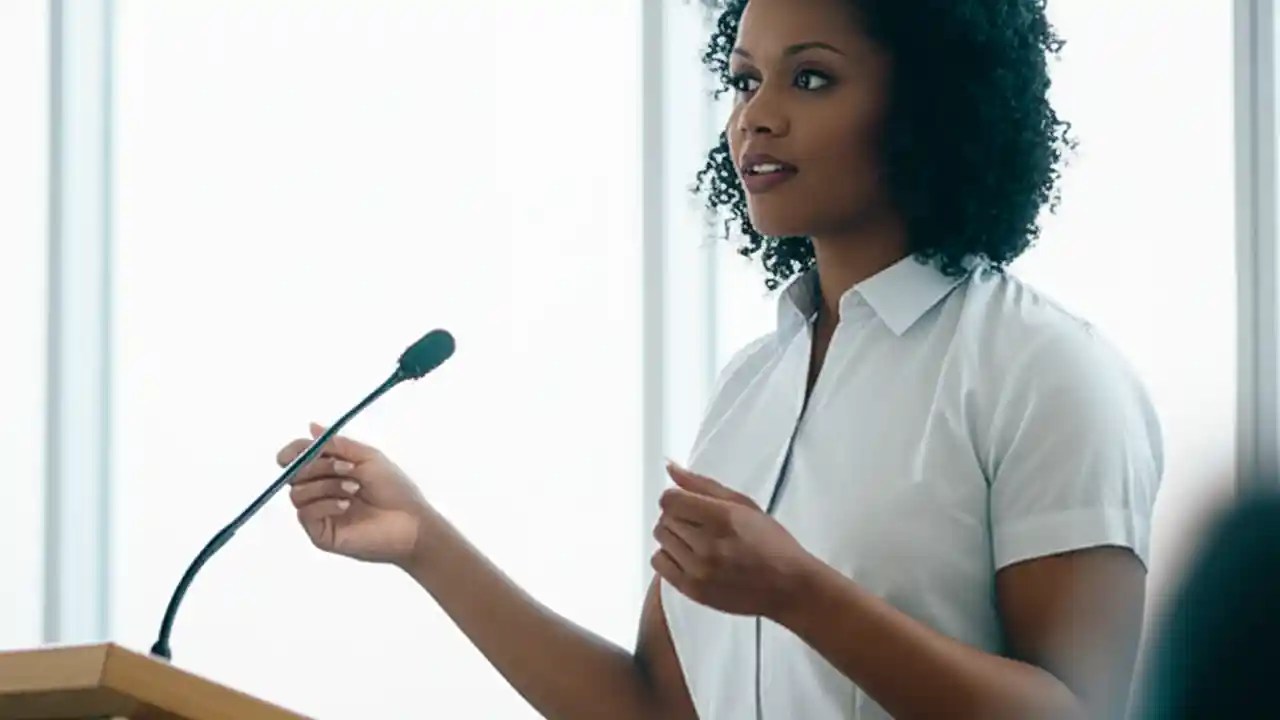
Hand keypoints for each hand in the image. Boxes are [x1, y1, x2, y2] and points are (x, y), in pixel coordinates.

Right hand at [277, 423, 432, 566]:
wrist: (410, 522)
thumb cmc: (394, 490)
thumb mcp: (368, 458)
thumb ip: (338, 444)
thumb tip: (311, 427)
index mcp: (330, 472)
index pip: (298, 460)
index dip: (294, 452)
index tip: (296, 451)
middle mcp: (321, 492)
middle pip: (295, 474)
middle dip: (319, 466)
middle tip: (349, 468)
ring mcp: (320, 514)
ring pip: (298, 493)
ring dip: (326, 485)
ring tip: (354, 488)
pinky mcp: (321, 534)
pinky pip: (305, 514)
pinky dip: (324, 504)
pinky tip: (346, 506)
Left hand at [652, 463, 818, 620]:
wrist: (788, 587)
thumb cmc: (772, 543)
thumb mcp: (744, 505)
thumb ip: (703, 485)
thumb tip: (670, 467)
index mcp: (723, 518)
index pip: (670, 499)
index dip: (677, 498)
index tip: (691, 504)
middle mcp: (708, 544)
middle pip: (665, 518)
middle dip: (678, 516)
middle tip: (700, 524)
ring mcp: (698, 569)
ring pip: (661, 539)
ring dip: (674, 536)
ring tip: (697, 542)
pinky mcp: (693, 590)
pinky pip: (659, 563)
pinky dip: (669, 557)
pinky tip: (689, 557)